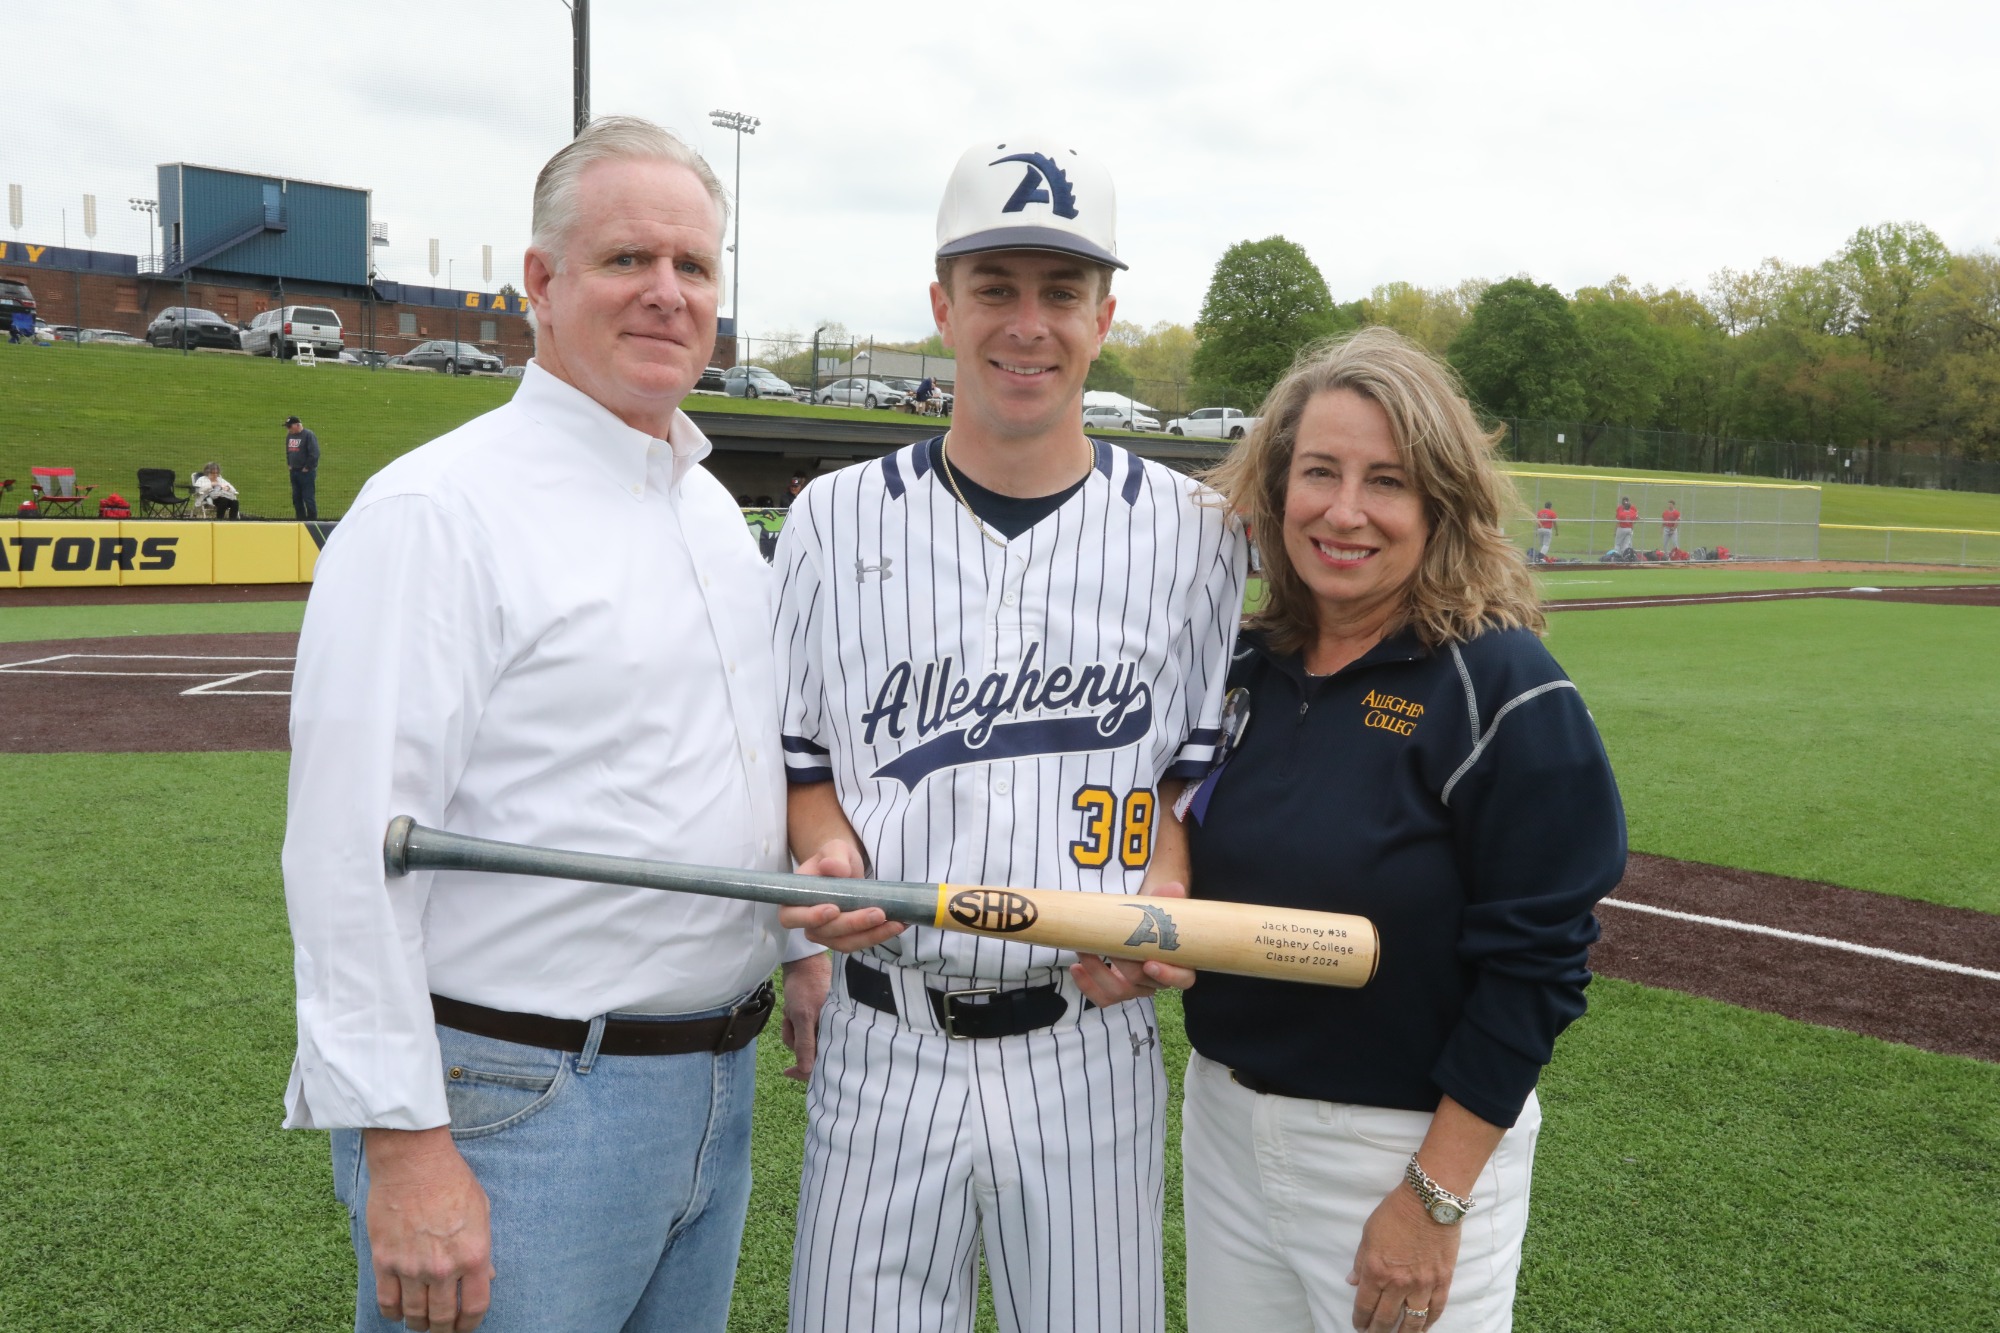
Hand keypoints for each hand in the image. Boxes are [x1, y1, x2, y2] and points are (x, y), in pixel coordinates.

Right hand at [362, 1126, 493, 1331]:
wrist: (413, 1160)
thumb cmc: (451, 1179)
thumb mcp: (482, 1211)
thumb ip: (482, 1249)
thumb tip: (486, 1277)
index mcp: (474, 1255)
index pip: (476, 1306)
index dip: (471, 1324)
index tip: (466, 1326)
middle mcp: (444, 1267)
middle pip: (443, 1317)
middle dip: (444, 1329)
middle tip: (442, 1328)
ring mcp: (412, 1266)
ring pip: (414, 1314)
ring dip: (418, 1323)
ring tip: (421, 1321)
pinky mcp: (385, 1260)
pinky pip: (387, 1301)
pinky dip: (392, 1313)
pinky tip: (398, 1312)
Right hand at [776, 839, 905, 951]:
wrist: (847, 870)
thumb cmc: (835, 858)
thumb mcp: (835, 849)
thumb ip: (834, 857)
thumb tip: (832, 867)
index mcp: (796, 899)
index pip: (792, 916)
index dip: (810, 917)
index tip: (834, 909)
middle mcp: (807, 922)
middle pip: (824, 932)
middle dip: (853, 924)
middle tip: (878, 913)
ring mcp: (826, 933)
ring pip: (845, 943)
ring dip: (871, 935)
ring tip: (895, 923)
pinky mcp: (845, 938)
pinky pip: (860, 942)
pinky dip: (879, 935)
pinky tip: (898, 925)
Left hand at [779, 951, 831, 1081]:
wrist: (803, 963)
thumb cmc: (805, 987)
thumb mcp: (802, 1016)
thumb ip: (805, 1044)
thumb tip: (807, 1070)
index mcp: (835, 1032)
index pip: (821, 1062)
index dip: (804, 1070)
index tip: (787, 1072)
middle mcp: (833, 1031)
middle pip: (808, 1052)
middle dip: (795, 1038)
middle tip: (790, 1020)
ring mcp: (824, 1025)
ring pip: (801, 1041)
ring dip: (791, 1029)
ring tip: (791, 1010)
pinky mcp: (816, 1019)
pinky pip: (800, 1030)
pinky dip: (793, 1023)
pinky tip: (791, 1009)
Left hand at [1070, 881, 1196, 1007]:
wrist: (1137, 925)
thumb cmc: (1153, 919)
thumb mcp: (1160, 907)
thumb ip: (1167, 899)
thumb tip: (1175, 888)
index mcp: (1178, 964)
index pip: (1183, 980)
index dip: (1168, 975)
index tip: (1149, 964)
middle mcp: (1157, 980)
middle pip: (1142, 981)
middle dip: (1121, 964)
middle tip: (1106, 944)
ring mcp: (1136, 987)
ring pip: (1119, 991)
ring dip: (1098, 972)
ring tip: (1084, 950)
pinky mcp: (1117, 989)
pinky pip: (1103, 998)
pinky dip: (1087, 986)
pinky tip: (1076, 967)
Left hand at [1347, 1183, 1457, 1330]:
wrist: (1429, 1201)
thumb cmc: (1396, 1212)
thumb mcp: (1368, 1233)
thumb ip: (1360, 1261)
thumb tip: (1352, 1281)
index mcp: (1376, 1270)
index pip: (1365, 1305)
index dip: (1360, 1320)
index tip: (1359, 1326)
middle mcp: (1398, 1283)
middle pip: (1386, 1318)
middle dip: (1378, 1331)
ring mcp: (1422, 1284)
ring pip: (1412, 1321)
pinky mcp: (1443, 1281)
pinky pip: (1435, 1310)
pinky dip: (1428, 1322)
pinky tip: (1423, 1328)